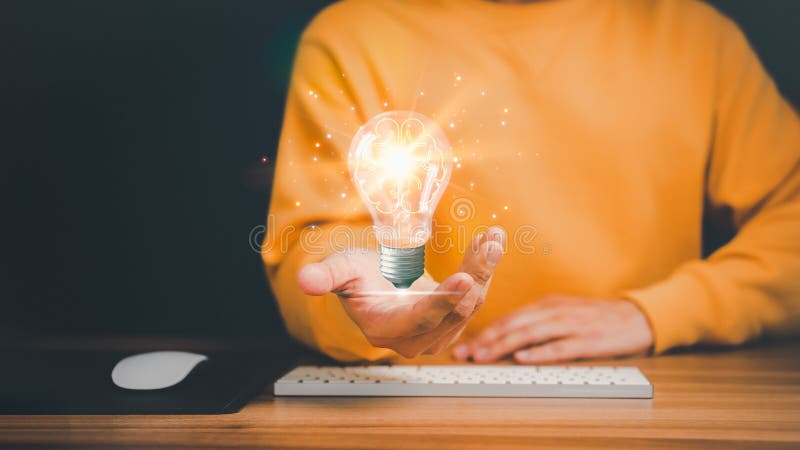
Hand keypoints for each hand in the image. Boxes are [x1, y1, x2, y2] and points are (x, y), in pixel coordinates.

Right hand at [297, 228, 504, 357]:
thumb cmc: (359, 275)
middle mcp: (415, 339)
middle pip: (455, 310)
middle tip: (490, 242)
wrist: (376, 284)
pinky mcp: (455, 321)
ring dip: (485, 268)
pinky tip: (488, 241)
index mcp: (386, 329)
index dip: (445, 299)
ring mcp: (439, 333)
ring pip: (472, 302)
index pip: (422, 318)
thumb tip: (304, 280)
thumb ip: (326, 276)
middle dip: (476, 274)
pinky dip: (483, 268)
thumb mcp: (342, 269)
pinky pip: (476, 295)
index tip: (466, 276)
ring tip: (492, 237)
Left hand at [453, 295, 652, 363]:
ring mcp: (570, 325)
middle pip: (514, 324)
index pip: (509, 318)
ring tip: (485, 356)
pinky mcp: (587, 340)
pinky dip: (540, 352)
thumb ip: (537, 323)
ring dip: (504, 345)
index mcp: (546, 305)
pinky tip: (523, 358)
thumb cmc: (594, 318)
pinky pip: (560, 347)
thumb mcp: (562, 313)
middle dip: (486, 339)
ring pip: (531, 333)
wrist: (635, 317)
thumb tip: (507, 338)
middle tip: (466, 353)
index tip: (465, 346)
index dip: (485, 332)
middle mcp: (554, 312)